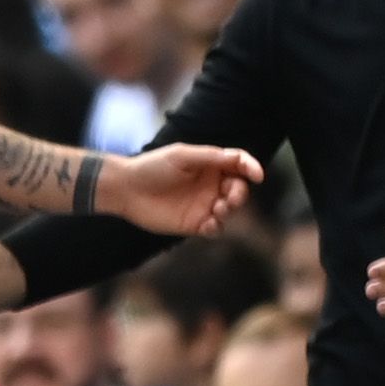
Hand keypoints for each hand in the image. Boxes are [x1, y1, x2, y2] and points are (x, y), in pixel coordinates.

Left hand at [102, 143, 263, 235]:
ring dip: (229, 210)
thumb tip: (241, 160)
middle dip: (240, 194)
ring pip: (230, 210)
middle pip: (238, 189)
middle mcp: (210, 185)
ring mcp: (203, 205)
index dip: (251, 168)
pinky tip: (208, 224)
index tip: (257, 175)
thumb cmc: (153, 167)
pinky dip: (217, 227)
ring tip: (216, 210)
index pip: (238, 165)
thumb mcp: (183, 156)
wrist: (126, 189)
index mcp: (209, 165)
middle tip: (230, 198)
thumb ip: (212, 157)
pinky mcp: (194, 224)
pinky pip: (216, 229)